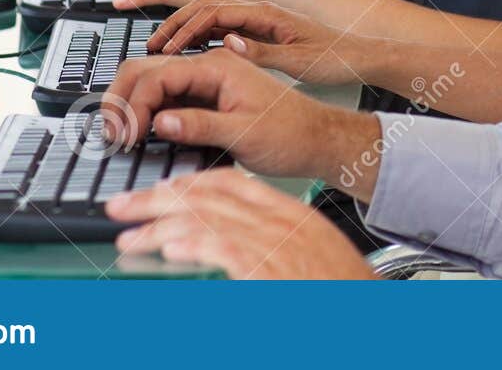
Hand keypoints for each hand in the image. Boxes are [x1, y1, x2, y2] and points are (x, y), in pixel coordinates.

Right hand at [99, 47, 324, 175]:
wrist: (316, 138)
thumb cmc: (291, 133)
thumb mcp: (246, 133)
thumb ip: (201, 126)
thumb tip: (159, 122)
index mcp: (220, 64)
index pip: (158, 73)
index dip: (134, 105)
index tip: (125, 138)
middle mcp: (210, 64)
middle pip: (147, 67)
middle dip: (122, 97)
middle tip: (111, 135)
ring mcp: (206, 79)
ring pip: (152, 80)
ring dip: (130, 103)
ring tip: (119, 135)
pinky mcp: (206, 95)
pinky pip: (165, 95)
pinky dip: (146, 110)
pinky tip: (139, 132)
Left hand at [107, 169, 371, 278]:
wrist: (378, 318)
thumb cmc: (344, 295)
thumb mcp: (309, 260)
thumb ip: (269, 250)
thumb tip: (228, 254)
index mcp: (291, 214)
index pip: (230, 183)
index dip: (186, 184)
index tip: (156, 192)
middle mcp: (283, 222)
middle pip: (210, 196)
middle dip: (159, 199)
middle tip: (122, 207)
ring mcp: (279, 244)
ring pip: (207, 219)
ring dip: (161, 226)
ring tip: (130, 236)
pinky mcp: (273, 268)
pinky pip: (225, 249)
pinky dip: (193, 245)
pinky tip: (168, 249)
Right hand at [148, 0, 363, 84]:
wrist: (361, 58)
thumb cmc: (335, 59)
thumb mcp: (298, 62)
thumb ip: (261, 53)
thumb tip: (225, 43)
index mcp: (266, 13)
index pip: (212, 11)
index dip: (183, 28)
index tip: (162, 48)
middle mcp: (259, 11)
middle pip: (204, 8)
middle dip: (174, 25)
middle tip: (150, 47)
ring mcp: (258, 21)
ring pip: (210, 19)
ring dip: (183, 32)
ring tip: (160, 52)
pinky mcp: (260, 32)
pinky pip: (221, 30)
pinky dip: (199, 39)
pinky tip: (188, 56)